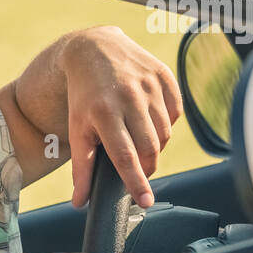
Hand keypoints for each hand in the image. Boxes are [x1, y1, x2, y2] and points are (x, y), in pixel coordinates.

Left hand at [61, 26, 182, 208]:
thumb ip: (81, 168)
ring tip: (137, 139)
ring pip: (165, 133)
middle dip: (146, 167)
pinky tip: (147, 118)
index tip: (146, 201)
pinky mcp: (165, 76)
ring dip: (154, 145)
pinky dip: (164, 124)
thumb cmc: (83, 96)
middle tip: (138, 170)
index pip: (125, 156)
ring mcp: (150, 84)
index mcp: (103, 112)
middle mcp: (129, 97)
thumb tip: (80, 203)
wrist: (93, 50)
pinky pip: (175, 114)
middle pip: (149, 148)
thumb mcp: (77, 129)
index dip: (136, 181)